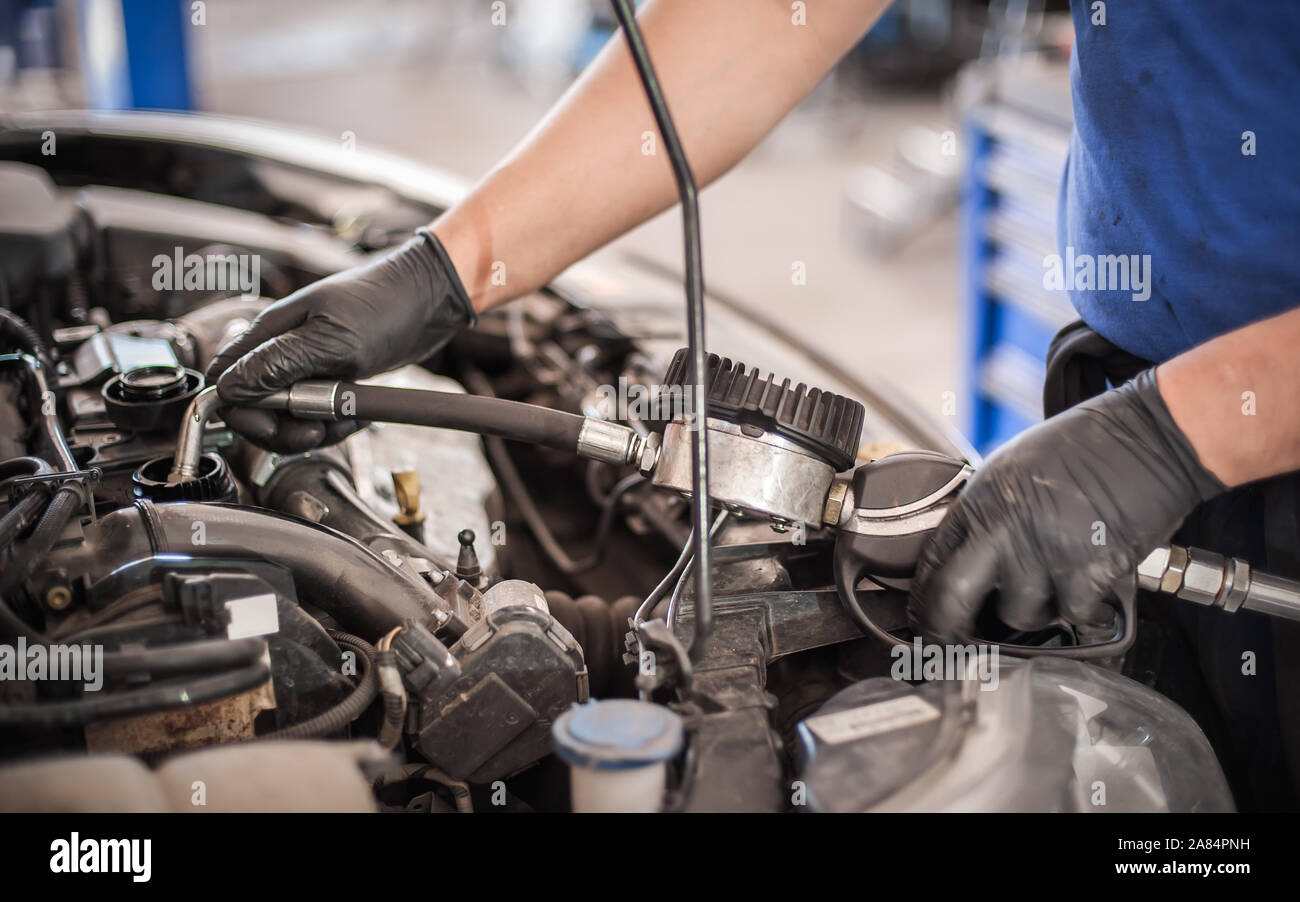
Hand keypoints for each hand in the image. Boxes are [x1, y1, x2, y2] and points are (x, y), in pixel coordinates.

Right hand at [205, 228, 474, 451]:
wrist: (432, 299)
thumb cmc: (384, 306)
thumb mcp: (330, 340)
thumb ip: (278, 365)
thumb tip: (229, 389)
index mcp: (270, 332)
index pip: (226, 381)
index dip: (243, 411)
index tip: (276, 423)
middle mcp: (282, 349)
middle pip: (257, 408)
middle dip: (285, 429)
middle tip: (320, 429)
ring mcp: (308, 365)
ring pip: (291, 417)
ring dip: (317, 428)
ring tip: (348, 417)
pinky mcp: (333, 377)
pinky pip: (320, 414)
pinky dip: (338, 422)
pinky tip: (359, 413)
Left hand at [909, 369, 1225, 643]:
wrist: (1149, 436)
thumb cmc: (1085, 448)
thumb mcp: (1013, 471)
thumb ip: (986, 515)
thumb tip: (965, 560)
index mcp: (979, 499)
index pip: (930, 562)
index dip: (924, 601)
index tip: (926, 619)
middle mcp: (1003, 526)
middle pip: (952, 600)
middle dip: (948, 630)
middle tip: (956, 645)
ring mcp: (1045, 550)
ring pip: (1019, 616)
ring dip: (1036, 613)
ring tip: (1055, 581)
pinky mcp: (1089, 571)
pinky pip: (1073, 616)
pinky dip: (1084, 610)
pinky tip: (1091, 584)